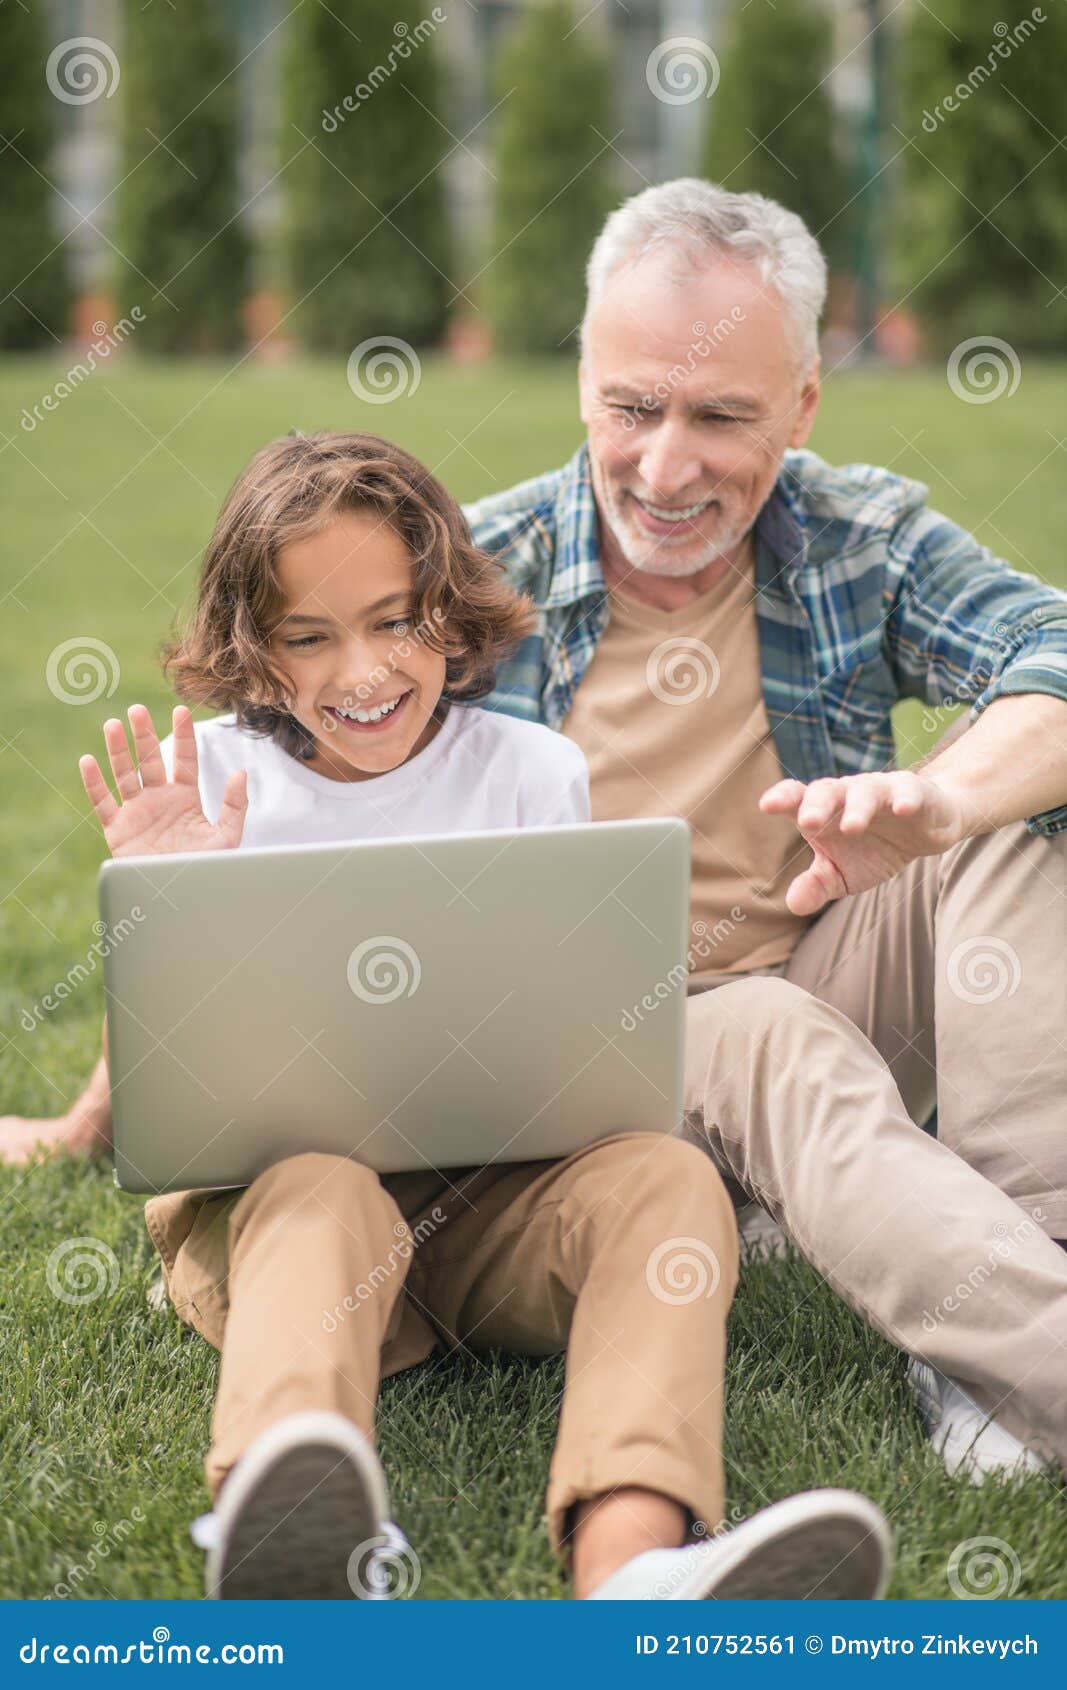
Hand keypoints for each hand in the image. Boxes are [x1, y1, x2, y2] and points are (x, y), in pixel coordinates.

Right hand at [79, 704, 247, 857]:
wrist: (179, 899)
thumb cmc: (206, 870)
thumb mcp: (227, 837)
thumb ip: (234, 806)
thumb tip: (241, 772)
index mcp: (186, 798)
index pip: (184, 759)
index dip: (183, 735)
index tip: (181, 711)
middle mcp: (160, 800)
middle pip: (150, 760)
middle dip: (144, 735)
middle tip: (137, 710)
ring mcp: (137, 812)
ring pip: (125, 775)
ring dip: (118, 751)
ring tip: (113, 724)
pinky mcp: (118, 830)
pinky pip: (103, 803)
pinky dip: (94, 783)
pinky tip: (88, 761)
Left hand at [759, 769, 968, 915]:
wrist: (925, 831)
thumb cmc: (873, 849)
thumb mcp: (842, 874)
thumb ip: (817, 885)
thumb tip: (793, 904)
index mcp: (824, 810)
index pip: (798, 797)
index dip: (783, 798)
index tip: (767, 805)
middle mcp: (847, 794)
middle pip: (827, 790)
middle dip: (816, 804)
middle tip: (807, 822)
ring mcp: (881, 790)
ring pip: (865, 791)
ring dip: (857, 808)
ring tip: (851, 827)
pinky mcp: (913, 793)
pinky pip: (908, 792)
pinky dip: (905, 799)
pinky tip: (902, 809)